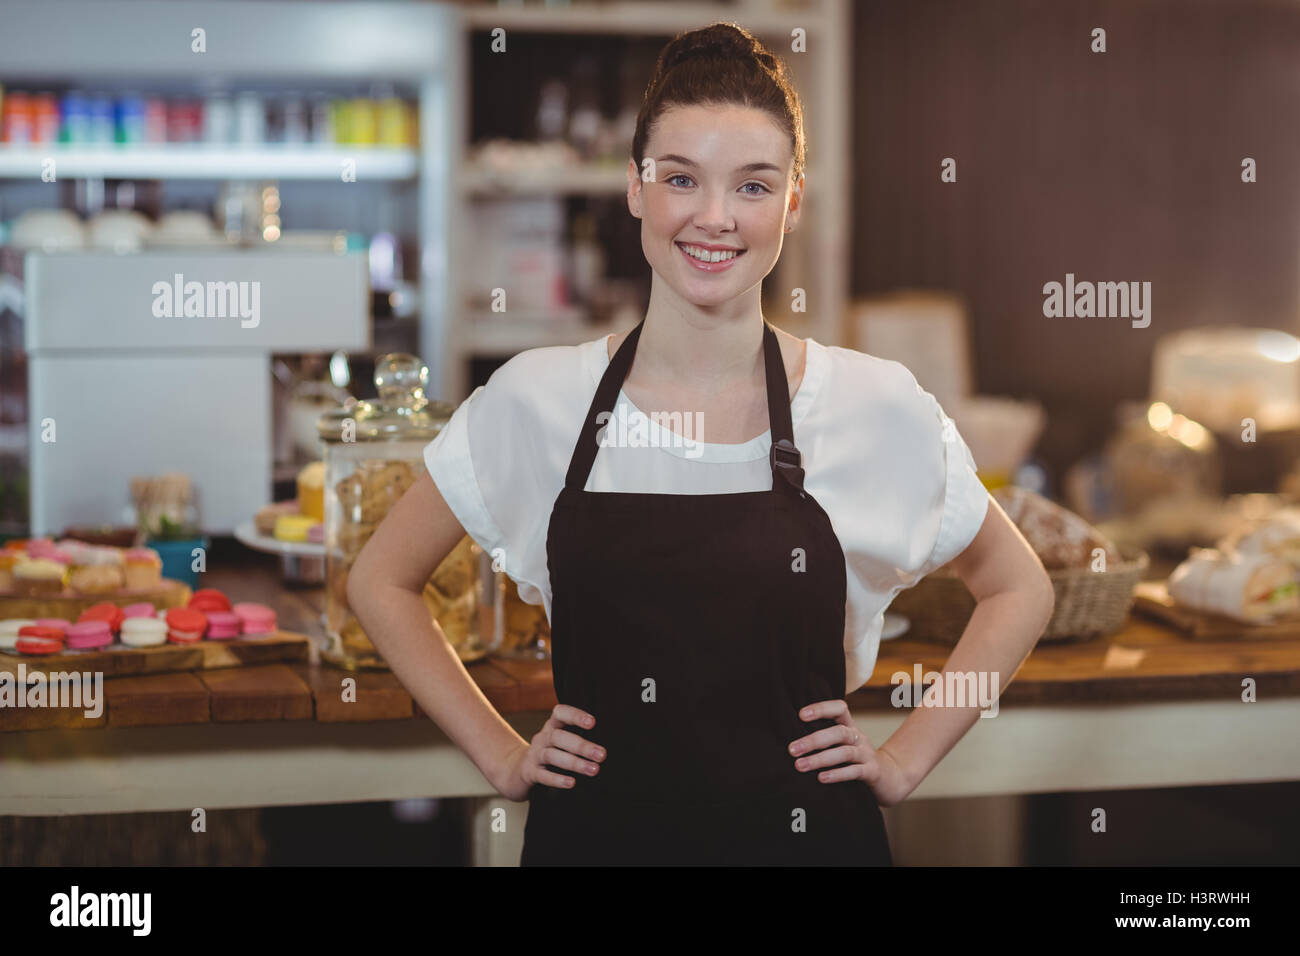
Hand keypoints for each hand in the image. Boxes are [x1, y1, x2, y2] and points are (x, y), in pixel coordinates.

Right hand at [493, 704, 605, 801]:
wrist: (515, 773)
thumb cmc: (547, 757)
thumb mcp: (559, 743)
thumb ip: (576, 740)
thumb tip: (605, 748)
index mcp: (551, 727)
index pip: (560, 713)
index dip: (575, 715)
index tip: (592, 723)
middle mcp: (542, 738)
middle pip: (559, 737)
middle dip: (582, 745)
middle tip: (601, 755)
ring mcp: (534, 755)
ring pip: (553, 755)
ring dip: (574, 762)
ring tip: (594, 770)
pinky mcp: (529, 773)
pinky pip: (543, 775)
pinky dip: (557, 779)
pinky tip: (571, 783)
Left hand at [788, 699, 913, 807]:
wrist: (890, 779)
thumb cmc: (856, 761)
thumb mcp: (842, 746)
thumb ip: (824, 740)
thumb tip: (791, 742)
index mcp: (850, 728)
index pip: (839, 708)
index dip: (821, 708)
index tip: (801, 715)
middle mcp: (858, 738)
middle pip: (838, 732)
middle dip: (813, 740)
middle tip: (792, 749)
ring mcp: (867, 755)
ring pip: (844, 752)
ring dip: (820, 758)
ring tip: (801, 765)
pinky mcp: (872, 772)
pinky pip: (855, 772)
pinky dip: (837, 774)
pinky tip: (821, 778)